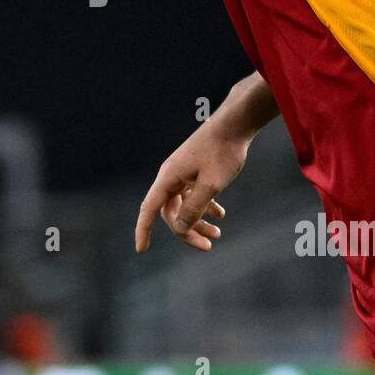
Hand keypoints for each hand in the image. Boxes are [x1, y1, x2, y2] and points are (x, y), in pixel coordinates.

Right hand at [135, 121, 249, 252]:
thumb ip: (194, 208)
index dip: (143, 229)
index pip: (149, 209)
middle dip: (186, 231)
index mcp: (169, 178)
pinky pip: (193, 195)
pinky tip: (220, 214)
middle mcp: (171, 176)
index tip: (141, 249)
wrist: (234, 125)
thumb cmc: (223, 152)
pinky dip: (205, 207)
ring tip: (217, 234)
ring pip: (184, 206)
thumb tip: (179, 228)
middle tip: (207, 245)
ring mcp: (182, 174)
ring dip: (198, 221)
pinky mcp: (194, 171)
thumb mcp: (211, 184)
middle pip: (171, 212)